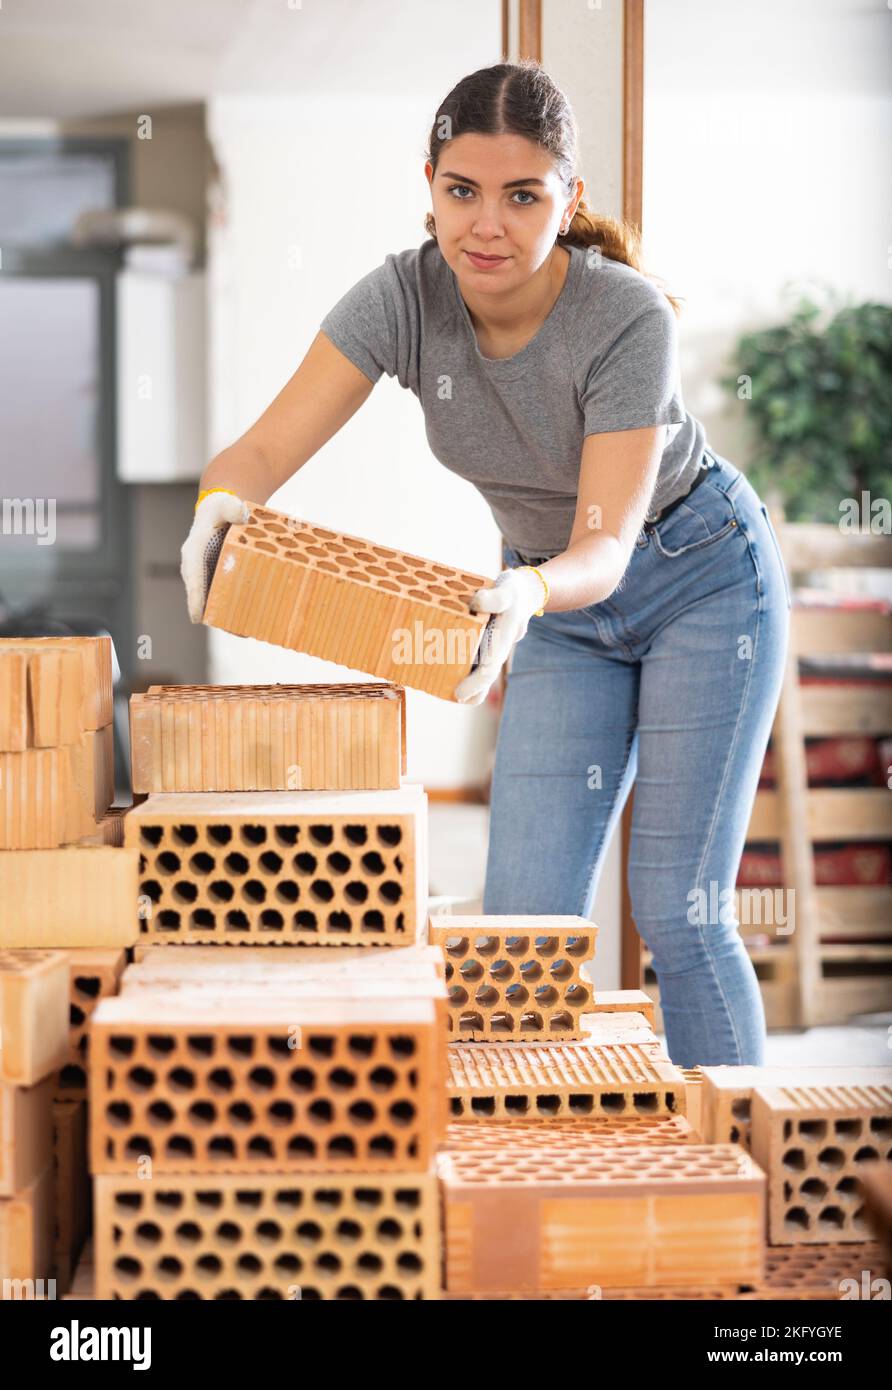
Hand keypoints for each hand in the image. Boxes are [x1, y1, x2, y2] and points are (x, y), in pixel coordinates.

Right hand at [180, 489, 249, 622]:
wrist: (220, 513)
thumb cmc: (221, 509)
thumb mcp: (225, 505)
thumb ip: (232, 508)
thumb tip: (242, 514)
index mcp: (194, 552)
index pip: (192, 577)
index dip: (194, 598)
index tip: (197, 617)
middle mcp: (196, 568)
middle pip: (202, 596)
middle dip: (215, 614)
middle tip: (234, 630)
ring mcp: (206, 576)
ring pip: (213, 600)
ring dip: (226, 616)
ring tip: (245, 632)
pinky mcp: (217, 579)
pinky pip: (223, 596)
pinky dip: (234, 607)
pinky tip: (250, 621)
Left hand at [454, 565, 546, 704]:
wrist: (525, 594)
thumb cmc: (512, 591)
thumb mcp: (507, 587)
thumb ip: (494, 596)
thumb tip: (476, 603)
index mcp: (503, 639)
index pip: (489, 667)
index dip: (474, 682)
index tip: (459, 693)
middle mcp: (498, 649)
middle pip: (485, 678)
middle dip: (469, 692)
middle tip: (448, 698)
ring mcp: (493, 651)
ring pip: (481, 675)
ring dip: (465, 685)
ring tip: (441, 690)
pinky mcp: (486, 648)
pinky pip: (476, 665)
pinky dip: (462, 671)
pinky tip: (443, 673)